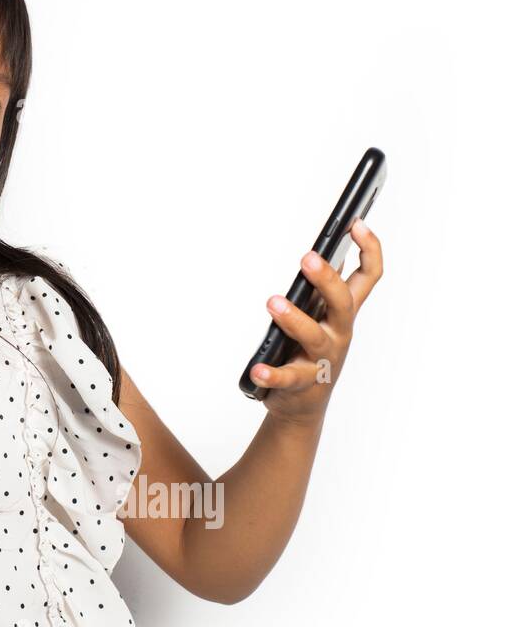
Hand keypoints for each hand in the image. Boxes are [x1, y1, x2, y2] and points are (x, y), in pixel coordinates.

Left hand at [250, 218, 383, 424]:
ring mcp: (322, 359)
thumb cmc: (309, 350)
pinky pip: (287, 377)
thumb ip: (324, 287)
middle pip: (343, 303)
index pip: (368, 277)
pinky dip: (271, 373)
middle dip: (327, 279)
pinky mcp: (302, 383)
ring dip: (294, 318)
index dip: (369, 249)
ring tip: (273, 302)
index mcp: (343, 313)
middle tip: (307, 258)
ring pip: (315, 336)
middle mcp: (338, 333)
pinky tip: (257, 368)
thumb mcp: (322, 316)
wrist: (303, 403)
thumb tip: (324, 249)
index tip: (357, 222)